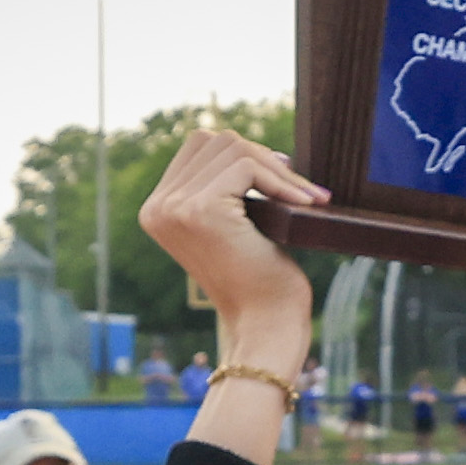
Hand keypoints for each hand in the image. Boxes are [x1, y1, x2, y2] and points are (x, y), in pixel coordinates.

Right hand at [136, 131, 325, 349]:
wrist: (265, 325)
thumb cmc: (260, 282)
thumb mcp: (235, 227)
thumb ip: (225, 188)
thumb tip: (251, 146)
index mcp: (158, 209)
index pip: (199, 146)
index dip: (245, 154)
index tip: (283, 176)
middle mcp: (158, 206)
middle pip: (214, 139)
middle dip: (263, 157)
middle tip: (300, 187)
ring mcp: (175, 207)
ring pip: (233, 148)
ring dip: (278, 169)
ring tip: (307, 196)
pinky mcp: (201, 210)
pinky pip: (248, 166)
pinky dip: (282, 180)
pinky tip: (306, 203)